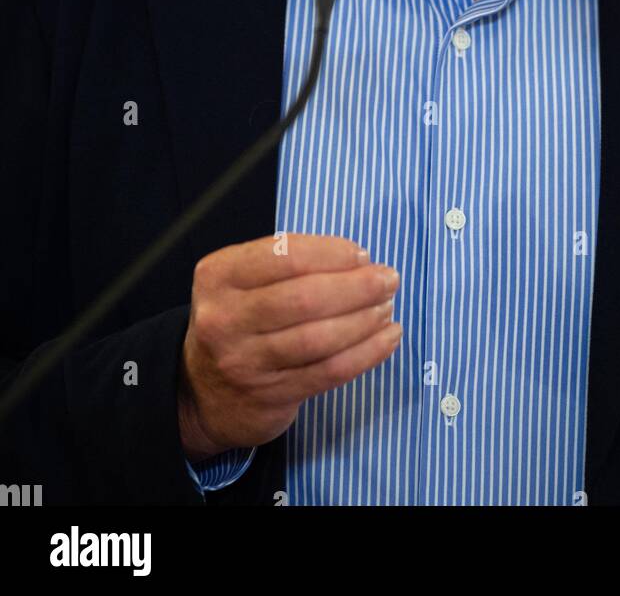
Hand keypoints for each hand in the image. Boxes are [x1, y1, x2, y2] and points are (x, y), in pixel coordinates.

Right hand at [178, 234, 400, 460]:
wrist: (202, 393)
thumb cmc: (239, 320)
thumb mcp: (241, 282)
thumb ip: (286, 264)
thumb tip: (358, 260)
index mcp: (219, 276)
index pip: (284, 254)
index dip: (331, 252)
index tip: (362, 255)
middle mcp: (225, 318)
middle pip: (305, 298)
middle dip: (357, 286)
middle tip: (389, 279)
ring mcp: (245, 362)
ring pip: (319, 338)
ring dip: (365, 320)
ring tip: (387, 307)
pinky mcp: (269, 396)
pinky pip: (328, 372)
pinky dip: (366, 353)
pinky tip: (388, 337)